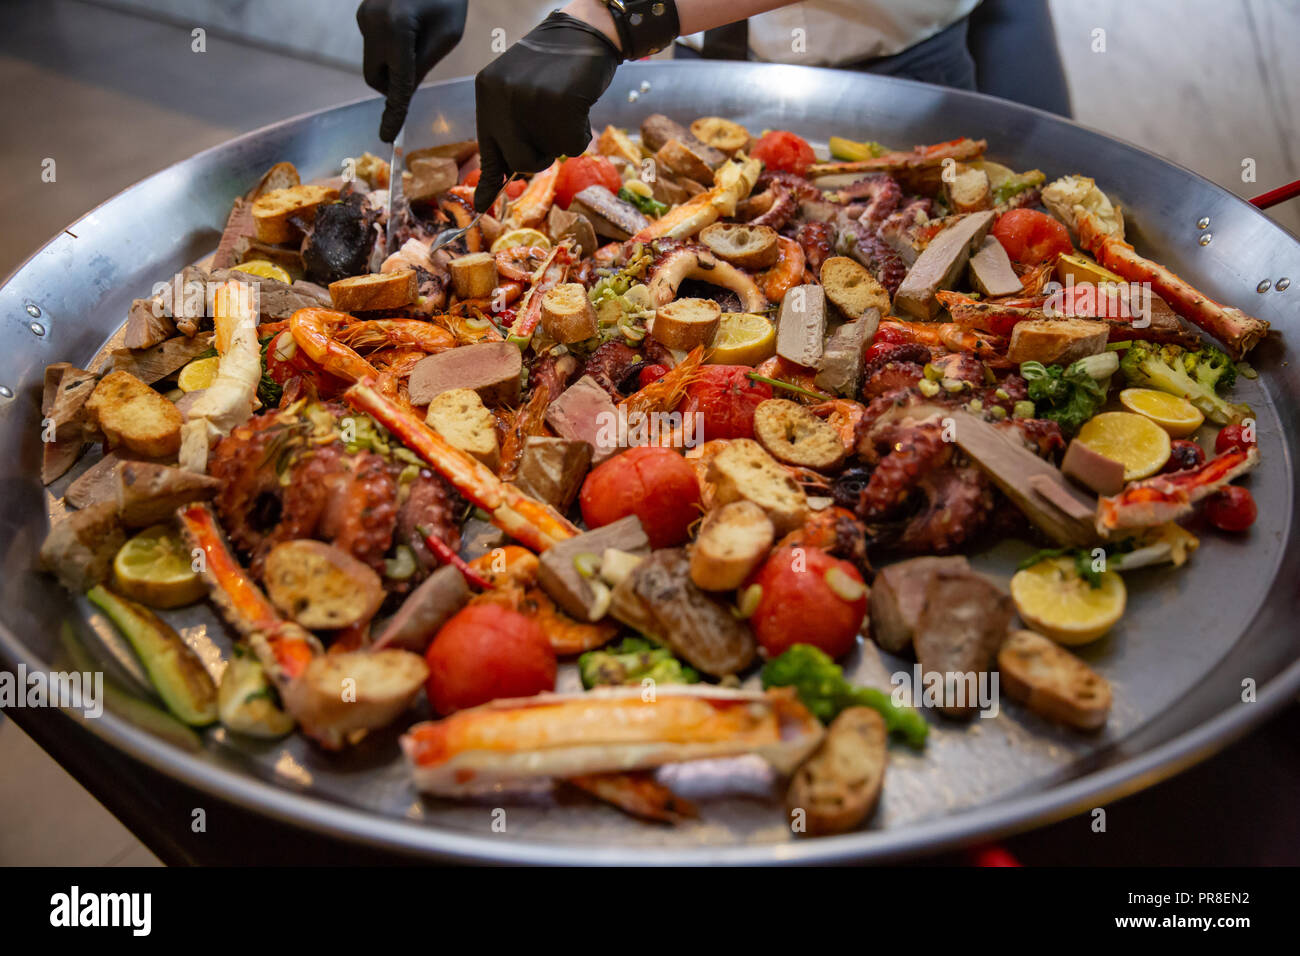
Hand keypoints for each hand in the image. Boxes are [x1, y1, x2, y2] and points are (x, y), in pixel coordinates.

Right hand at [357, 0, 467, 141]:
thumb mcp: (446, 35)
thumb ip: (422, 66)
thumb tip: (402, 92)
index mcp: (396, 30)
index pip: (395, 84)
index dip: (393, 112)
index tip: (386, 136)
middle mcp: (372, 23)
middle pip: (376, 78)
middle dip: (394, 81)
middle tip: (421, 62)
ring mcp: (363, 16)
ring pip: (374, 63)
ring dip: (394, 63)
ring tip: (418, 35)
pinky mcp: (362, 12)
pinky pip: (374, 46)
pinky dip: (390, 48)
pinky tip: (408, 27)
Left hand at [473, 12, 620, 211]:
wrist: (584, 30)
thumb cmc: (553, 67)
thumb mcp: (517, 91)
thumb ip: (507, 128)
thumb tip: (496, 183)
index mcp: (486, 91)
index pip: (489, 148)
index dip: (490, 180)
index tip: (482, 206)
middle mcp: (502, 96)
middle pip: (519, 162)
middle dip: (539, 158)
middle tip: (551, 131)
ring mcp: (529, 99)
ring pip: (549, 155)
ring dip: (562, 140)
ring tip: (565, 105)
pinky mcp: (560, 102)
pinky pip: (572, 145)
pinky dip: (581, 133)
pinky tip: (579, 105)